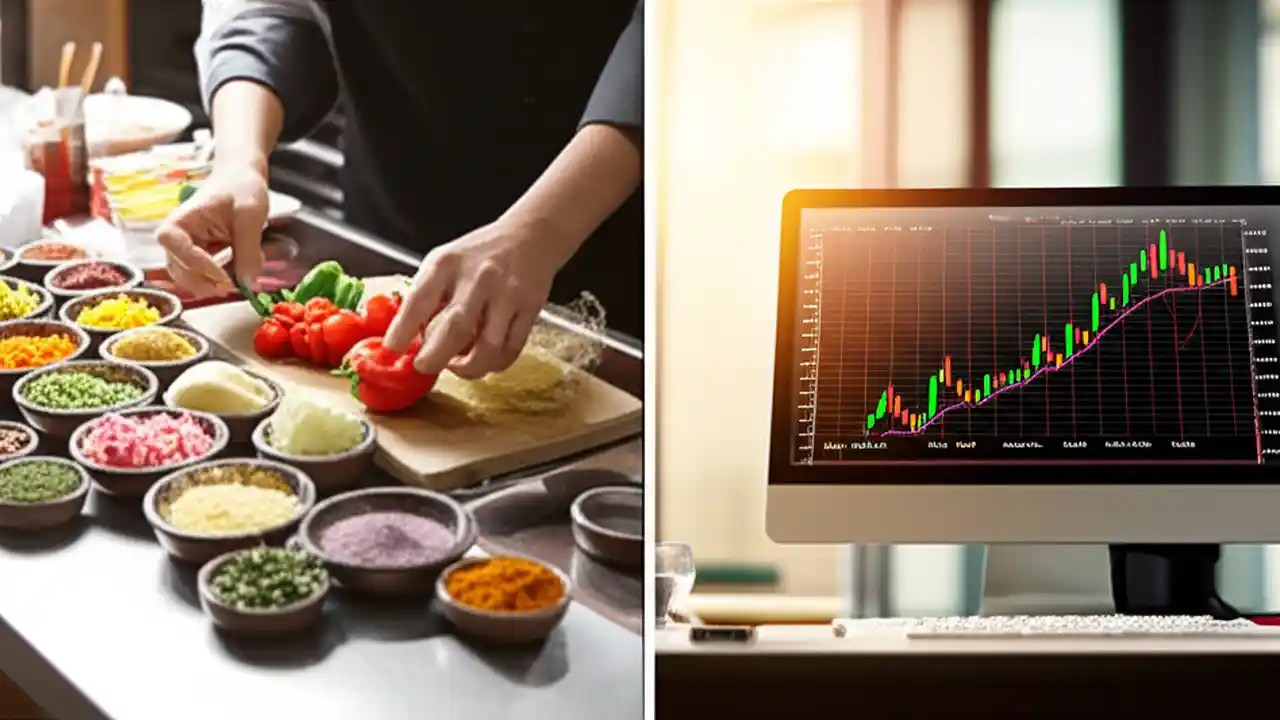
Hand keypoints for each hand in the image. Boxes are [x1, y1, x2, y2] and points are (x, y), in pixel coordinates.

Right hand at [156, 163, 267, 295]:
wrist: (243, 178)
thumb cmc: (242, 188)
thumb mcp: (250, 216)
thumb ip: (248, 250)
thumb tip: (248, 284)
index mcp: (180, 222)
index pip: (180, 251)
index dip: (202, 268)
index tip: (227, 278)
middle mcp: (177, 237)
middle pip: (180, 271)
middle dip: (206, 283)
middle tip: (235, 286)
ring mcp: (187, 247)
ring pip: (190, 278)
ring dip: (213, 284)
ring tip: (240, 278)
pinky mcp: (200, 254)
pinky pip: (204, 275)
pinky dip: (222, 278)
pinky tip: (241, 269)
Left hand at [384, 219, 568, 378]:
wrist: (530, 234)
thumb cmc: (480, 253)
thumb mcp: (445, 260)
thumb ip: (428, 294)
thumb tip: (412, 338)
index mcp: (447, 265)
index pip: (418, 301)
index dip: (402, 330)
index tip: (392, 350)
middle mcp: (477, 279)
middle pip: (454, 329)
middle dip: (435, 358)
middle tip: (425, 366)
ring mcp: (506, 294)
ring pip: (488, 347)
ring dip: (469, 368)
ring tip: (457, 367)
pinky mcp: (530, 308)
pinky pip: (512, 349)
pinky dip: (495, 364)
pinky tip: (485, 360)